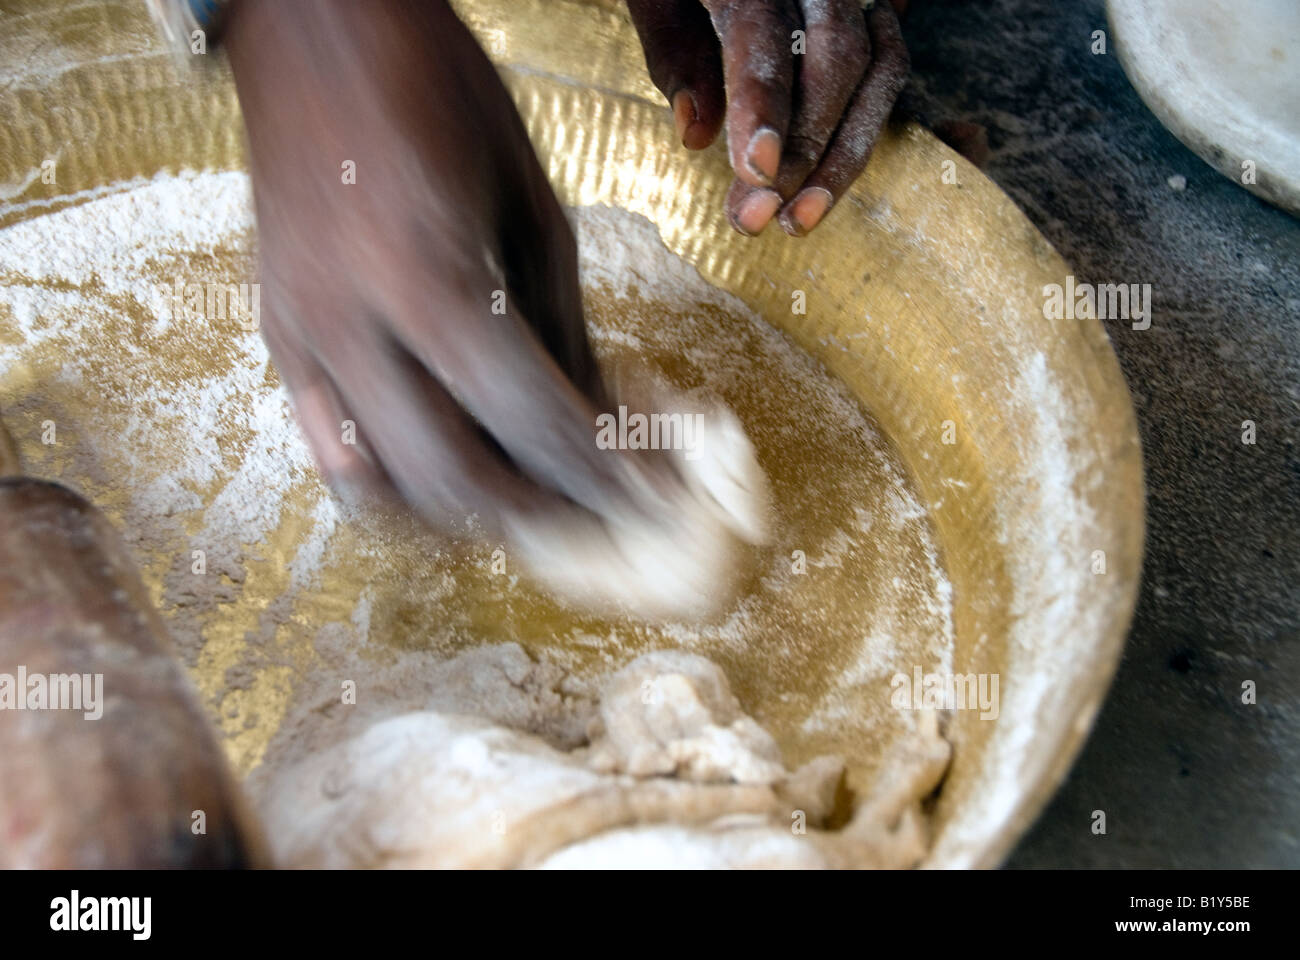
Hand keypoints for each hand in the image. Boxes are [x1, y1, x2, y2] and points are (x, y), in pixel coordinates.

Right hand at [224, 0, 655, 535]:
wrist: (316, 30)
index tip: (656, 501)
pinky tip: (451, 476)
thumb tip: (605, 417)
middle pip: (455, 480)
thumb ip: (565, 329)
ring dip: (468, 518)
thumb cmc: (439, 91)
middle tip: (603, 518)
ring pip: (382, 492)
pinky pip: (333, 453)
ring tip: (536, 505)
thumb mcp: (532, 204)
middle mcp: (348, 324)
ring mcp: (299, 339)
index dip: (605, 474)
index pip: (530, 420)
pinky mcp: (278, 339)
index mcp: (425, 275)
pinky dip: (400, 489)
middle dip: (545, 515)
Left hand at [626, 0, 908, 236]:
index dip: (763, 106)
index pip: (764, 33)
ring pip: (876, 69)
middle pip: (834, 59)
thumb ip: (676, 56)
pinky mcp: (874, 7)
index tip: (756, 171)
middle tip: (758, 218)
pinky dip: (862, 126)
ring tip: (796, 219)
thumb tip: (696, 136)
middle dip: (801, 151)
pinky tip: (823, 179)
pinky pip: (888, 65)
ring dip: (840, 156)